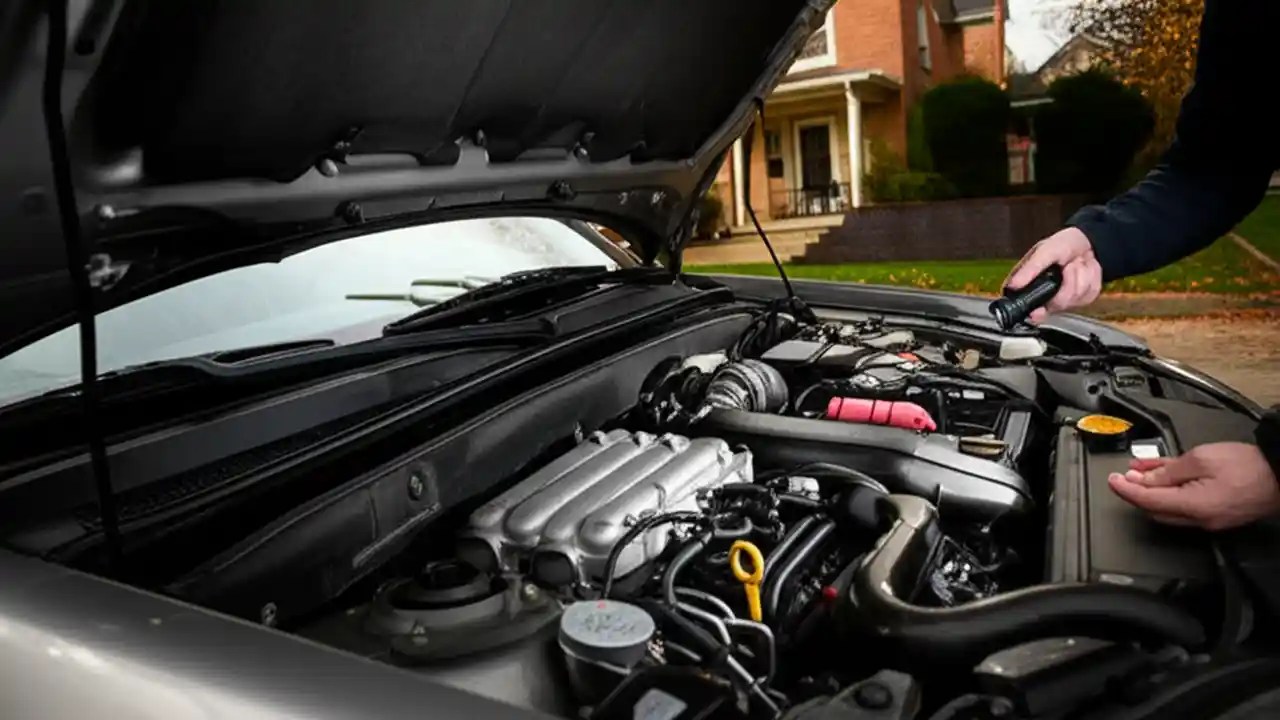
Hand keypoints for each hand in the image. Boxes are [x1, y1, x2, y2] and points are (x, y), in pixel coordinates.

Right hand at [1004, 227, 1103, 322]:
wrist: (1087, 241)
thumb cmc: (1063, 244)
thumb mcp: (1044, 251)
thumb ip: (1030, 269)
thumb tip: (1013, 285)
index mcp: (1030, 285)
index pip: (1026, 308)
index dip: (1034, 313)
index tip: (1037, 312)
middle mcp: (1046, 296)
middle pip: (1056, 304)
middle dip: (1066, 282)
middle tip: (1066, 266)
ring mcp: (1065, 299)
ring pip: (1074, 299)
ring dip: (1079, 277)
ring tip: (1074, 265)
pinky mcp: (1082, 299)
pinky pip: (1088, 294)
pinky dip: (1090, 278)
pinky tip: (1083, 270)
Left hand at [1108, 443, 1279, 530]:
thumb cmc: (1251, 466)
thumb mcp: (1201, 459)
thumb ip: (1169, 470)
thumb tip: (1145, 479)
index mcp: (1194, 506)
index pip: (1147, 501)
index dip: (1125, 490)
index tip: (1111, 481)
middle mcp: (1200, 519)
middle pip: (1155, 508)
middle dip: (1136, 491)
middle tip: (1124, 475)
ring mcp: (1210, 519)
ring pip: (1170, 507)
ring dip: (1153, 490)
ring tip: (1140, 471)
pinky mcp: (1218, 513)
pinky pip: (1186, 505)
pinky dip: (1172, 492)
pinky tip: (1165, 477)